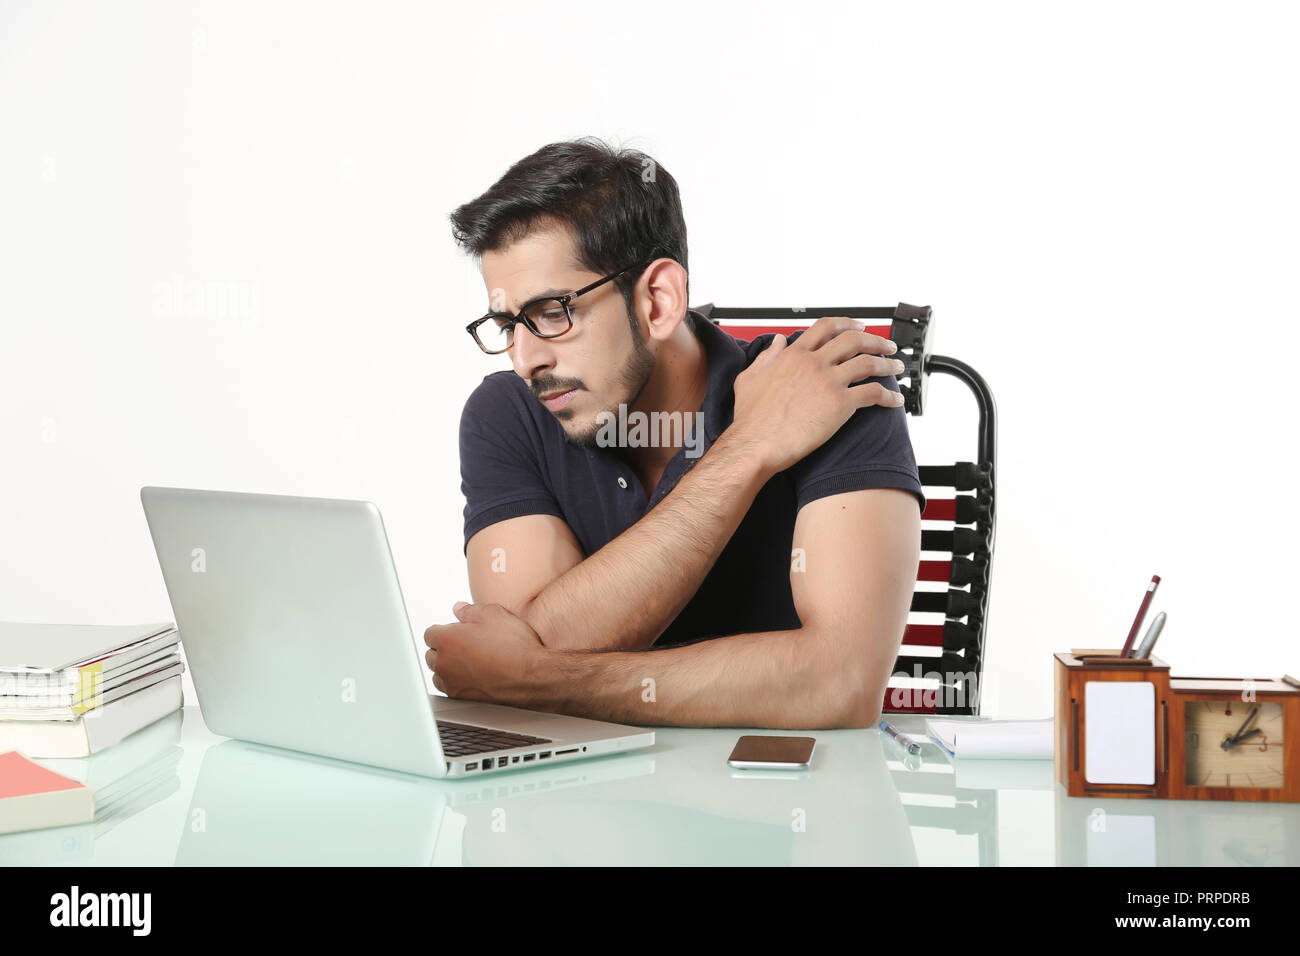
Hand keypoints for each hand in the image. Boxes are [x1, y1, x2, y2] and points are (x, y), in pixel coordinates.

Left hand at [423, 602, 550, 703]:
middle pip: (431, 654)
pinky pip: (451, 689)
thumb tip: (459, 609)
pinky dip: (458, 683)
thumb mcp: (495, 614)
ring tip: (470, 661)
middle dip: (444, 648)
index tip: (456, 629)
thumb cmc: (516, 647)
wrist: (532, 677)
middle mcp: (444, 663)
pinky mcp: (462, 699)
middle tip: (465, 644)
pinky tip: (475, 676)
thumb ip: (470, 610)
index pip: (429, 633)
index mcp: (447, 639)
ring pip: (439, 674)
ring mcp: (452, 684)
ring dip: (448, 667)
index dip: (444, 629)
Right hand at [727, 315, 905, 475]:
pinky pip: (873, 393)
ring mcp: (828, 382)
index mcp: (793, 355)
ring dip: (887, 364)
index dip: (846, 324)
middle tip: (886, 346)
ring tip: (897, 368)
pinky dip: (889, 395)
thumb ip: (766, 357)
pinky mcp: (840, 404)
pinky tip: (895, 400)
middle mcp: (814, 363)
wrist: (757, 444)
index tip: (858, 327)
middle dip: (875, 340)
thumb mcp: (750, 378)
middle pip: (853, 340)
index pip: (826, 328)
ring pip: (868, 363)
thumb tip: (776, 342)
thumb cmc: (752, 419)